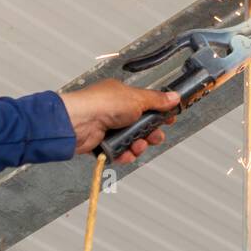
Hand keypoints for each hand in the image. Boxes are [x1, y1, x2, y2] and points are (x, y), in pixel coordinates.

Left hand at [59, 79, 178, 163]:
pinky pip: (119, 151)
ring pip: (132, 140)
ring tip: (137, 145)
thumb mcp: (137, 98)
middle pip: (141, 125)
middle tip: (154, 136)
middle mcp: (115, 111)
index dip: (159, 113)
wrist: (77, 123)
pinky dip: (124, 154)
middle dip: (150, 133)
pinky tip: (126, 153)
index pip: (147, 104)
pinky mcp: (102, 143)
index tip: (168, 119)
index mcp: (123, 95)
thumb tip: (173, 97)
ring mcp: (108, 127)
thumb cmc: (101, 104)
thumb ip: (157, 100)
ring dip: (138, 145)